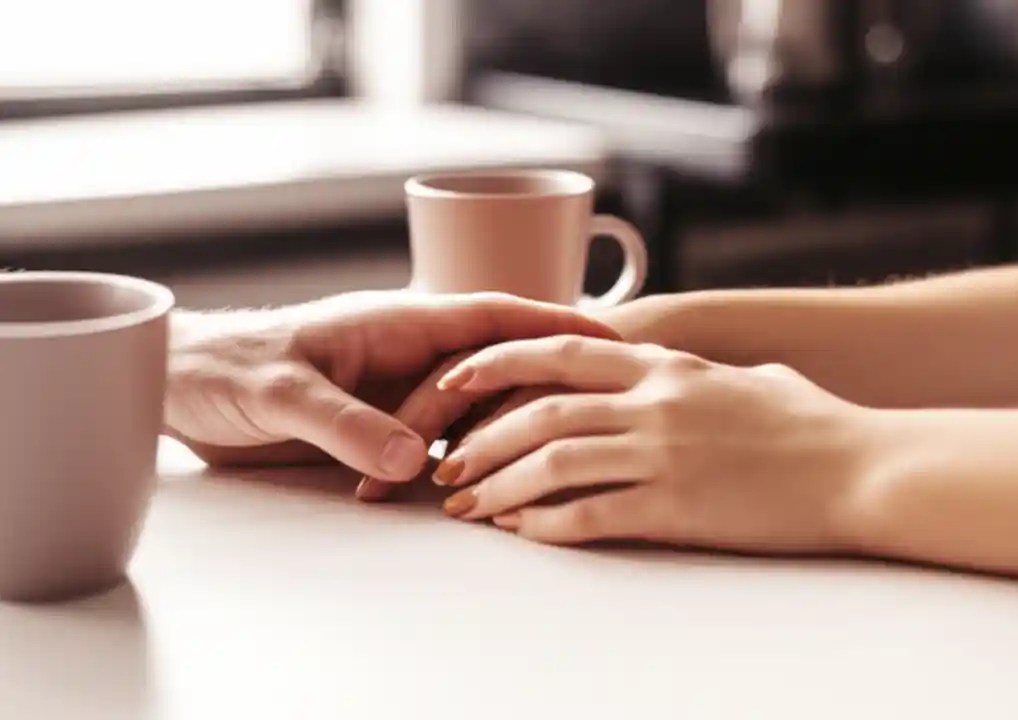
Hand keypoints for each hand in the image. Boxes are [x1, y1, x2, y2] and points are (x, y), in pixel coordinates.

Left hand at [164, 292, 619, 490]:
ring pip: (476, 406)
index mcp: (398, 323)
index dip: (554, 325)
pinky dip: (470, 456)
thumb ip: (347, 423)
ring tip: (570, 448)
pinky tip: (494, 480)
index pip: (493, 317)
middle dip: (551, 380)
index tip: (609, 339)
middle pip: (499, 364)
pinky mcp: (379, 423)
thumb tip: (413, 462)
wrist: (180, 387)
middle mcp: (408, 352)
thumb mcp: (282, 394)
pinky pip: (442, 438)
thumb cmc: (224, 369)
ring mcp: (397, 388)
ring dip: (512, 426)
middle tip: (611, 405)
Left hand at [429, 336, 867, 551]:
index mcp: (667, 363)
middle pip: (541, 412)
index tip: (455, 379)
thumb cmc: (815, 423)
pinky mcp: (678, 506)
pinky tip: (521, 533)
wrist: (861, 468)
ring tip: (465, 505)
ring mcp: (665, 453)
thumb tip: (680, 370)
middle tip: (445, 462)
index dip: (497, 363)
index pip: (559, 351)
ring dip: (499, 484)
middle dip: (481, 437)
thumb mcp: (750, 376)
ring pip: (553, 463)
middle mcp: (656, 401)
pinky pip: (592, 516)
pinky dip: (546, 525)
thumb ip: (699, 371)